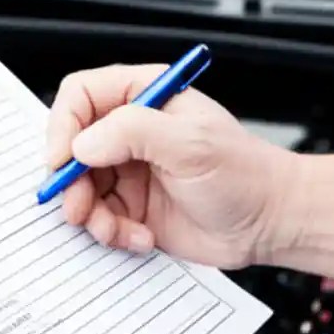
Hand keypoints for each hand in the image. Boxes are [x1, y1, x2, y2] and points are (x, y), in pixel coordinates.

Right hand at [46, 63, 299, 267]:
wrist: (270, 224)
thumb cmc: (244, 174)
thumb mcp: (190, 144)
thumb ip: (133, 133)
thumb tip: (82, 145)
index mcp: (143, 96)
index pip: (81, 96)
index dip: (64, 127)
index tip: (63, 160)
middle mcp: (131, 132)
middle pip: (71, 147)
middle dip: (71, 182)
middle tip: (78, 207)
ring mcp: (128, 170)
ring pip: (79, 188)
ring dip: (90, 214)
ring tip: (115, 229)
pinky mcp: (131, 206)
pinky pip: (98, 219)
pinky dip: (111, 232)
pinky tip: (141, 236)